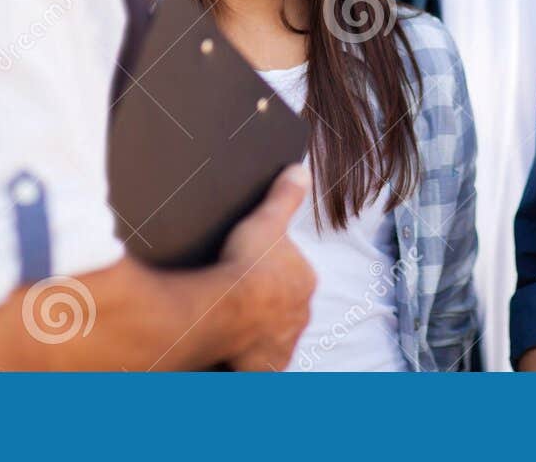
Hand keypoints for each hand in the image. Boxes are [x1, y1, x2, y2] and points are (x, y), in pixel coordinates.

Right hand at [220, 164, 315, 370]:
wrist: (230, 306)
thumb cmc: (249, 262)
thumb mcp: (266, 219)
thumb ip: (285, 196)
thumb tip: (301, 170)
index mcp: (305, 280)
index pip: (292, 274)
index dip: (271, 271)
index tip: (249, 270)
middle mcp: (301, 314)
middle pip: (284, 307)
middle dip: (267, 305)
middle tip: (238, 298)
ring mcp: (284, 342)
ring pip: (273, 335)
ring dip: (258, 333)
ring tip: (233, 325)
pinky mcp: (265, 366)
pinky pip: (258, 364)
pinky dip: (248, 361)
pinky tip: (231, 354)